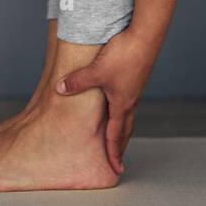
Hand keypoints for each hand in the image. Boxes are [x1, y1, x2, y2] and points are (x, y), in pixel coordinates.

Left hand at [54, 28, 158, 173]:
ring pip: (127, 113)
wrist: (146, 35)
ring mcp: (134, 88)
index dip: (114, 153)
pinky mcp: (135, 76)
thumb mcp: (96, 70)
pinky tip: (116, 102)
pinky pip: (128, 99)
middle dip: (120, 145)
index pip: (116, 135)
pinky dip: (122, 109)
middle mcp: (130, 100)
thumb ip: (77, 81)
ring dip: (122, 127)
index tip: (116, 169)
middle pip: (125, 128)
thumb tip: (59, 89)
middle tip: (117, 159)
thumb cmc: (124, 55)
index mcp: (122, 105)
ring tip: (116, 134)